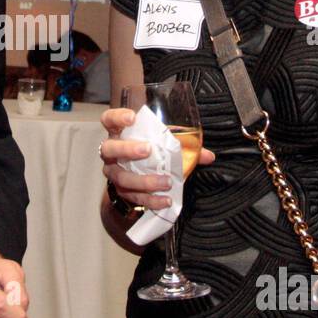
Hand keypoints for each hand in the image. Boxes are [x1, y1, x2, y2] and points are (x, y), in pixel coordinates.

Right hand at [100, 107, 214, 210]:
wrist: (135, 179)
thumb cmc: (148, 153)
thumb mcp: (163, 145)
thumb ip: (184, 147)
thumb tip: (208, 156)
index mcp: (119, 134)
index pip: (109, 120)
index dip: (117, 117)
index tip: (132, 117)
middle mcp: (111, 153)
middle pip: (110, 149)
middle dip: (127, 149)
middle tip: (147, 150)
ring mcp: (114, 173)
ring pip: (122, 177)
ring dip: (144, 180)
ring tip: (165, 181)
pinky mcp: (121, 192)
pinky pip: (134, 197)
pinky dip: (151, 199)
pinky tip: (165, 200)